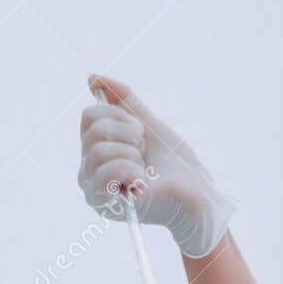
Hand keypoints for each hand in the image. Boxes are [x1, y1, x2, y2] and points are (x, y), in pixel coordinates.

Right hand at [78, 74, 235, 257]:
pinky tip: (142, 182)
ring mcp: (93, 189)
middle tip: (145, 152)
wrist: (195, 192)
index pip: (89, 116)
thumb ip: (122, 100)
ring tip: (144, 168)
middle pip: (93, 130)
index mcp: (94, 151)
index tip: (141, 133)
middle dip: (130, 135)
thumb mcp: (147, 123)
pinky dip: (131, 170)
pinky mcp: (105, 205)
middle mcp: (87, 170)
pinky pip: (108, 171)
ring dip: (133, 153)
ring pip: (99, 150)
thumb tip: (92, 78)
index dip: (120, 116)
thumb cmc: (173, 163)